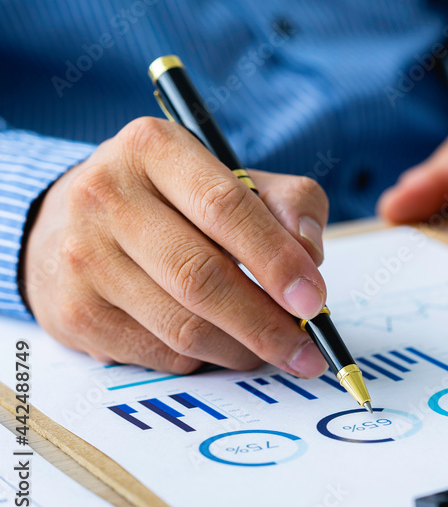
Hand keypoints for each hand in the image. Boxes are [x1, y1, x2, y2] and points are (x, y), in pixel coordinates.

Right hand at [23, 117, 332, 377]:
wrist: (75, 220)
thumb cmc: (175, 200)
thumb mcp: (237, 178)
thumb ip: (288, 204)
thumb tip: (310, 253)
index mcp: (153, 148)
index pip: (225, 207)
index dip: (276, 259)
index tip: (314, 299)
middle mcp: (105, 196)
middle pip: (201, 276)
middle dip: (266, 322)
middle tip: (308, 347)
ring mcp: (83, 256)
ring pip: (182, 326)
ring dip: (242, 349)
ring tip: (276, 350)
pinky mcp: (74, 311)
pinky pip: (159, 353)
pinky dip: (204, 358)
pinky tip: (222, 345)